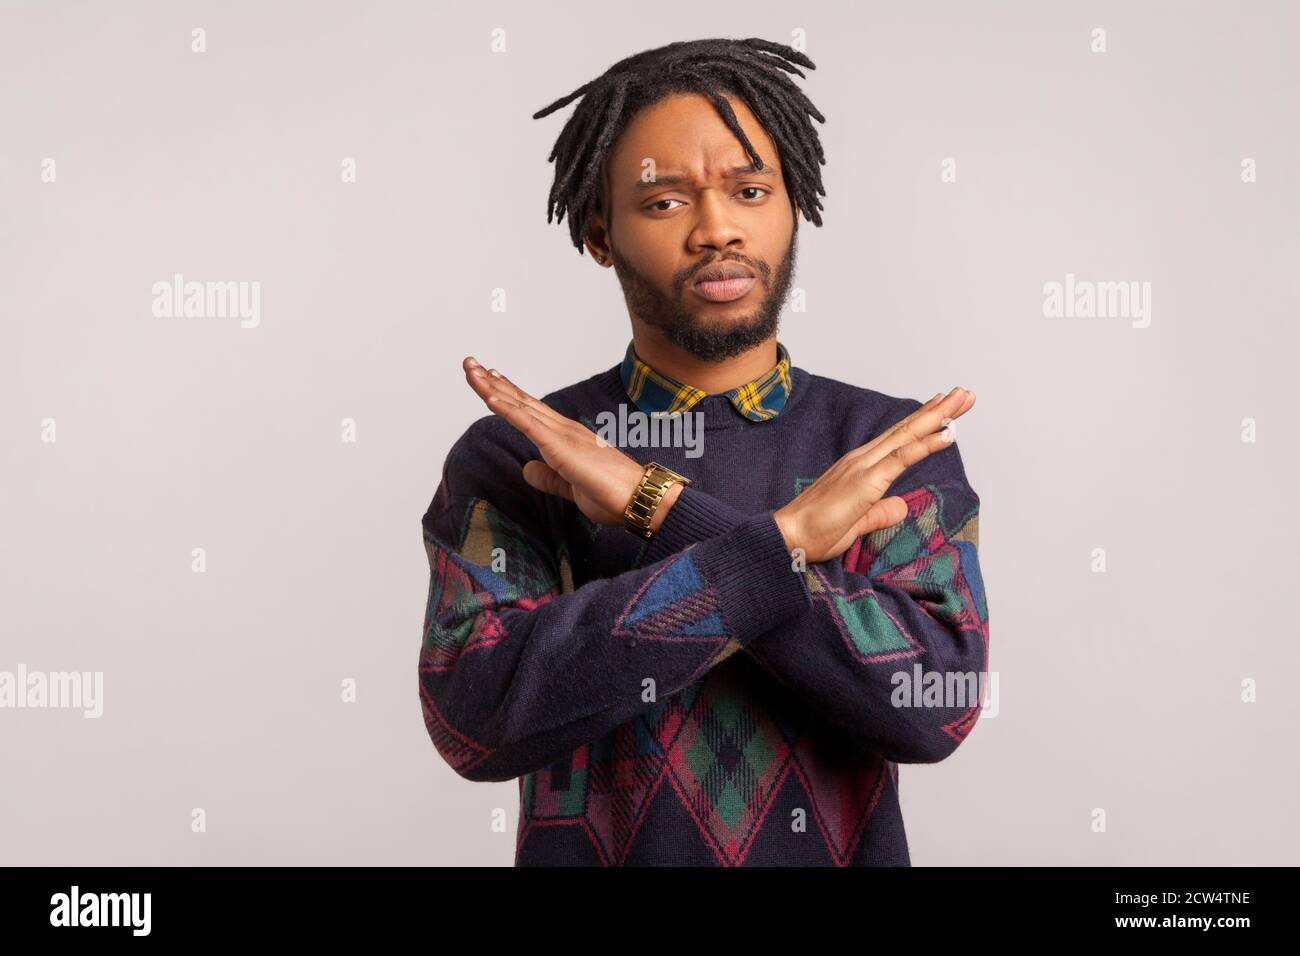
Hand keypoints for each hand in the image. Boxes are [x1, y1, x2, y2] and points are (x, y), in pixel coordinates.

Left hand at [462, 357, 681, 530]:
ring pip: (519, 406)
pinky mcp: (561, 446)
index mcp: (565, 438)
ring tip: (471, 369)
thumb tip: (527, 469)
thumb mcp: (571, 488)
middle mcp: (562, 429)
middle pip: (520, 401)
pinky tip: (489, 397)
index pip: (530, 411)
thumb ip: (549, 477)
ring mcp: (562, 435)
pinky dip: (507, 409)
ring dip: (493, 387)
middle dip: (493, 382)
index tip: (490, 378)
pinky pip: (528, 424)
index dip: (508, 394)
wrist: (639, 498)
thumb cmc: (613, 495)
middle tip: (470, 363)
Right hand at [774, 387, 975, 562]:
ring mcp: (864, 467)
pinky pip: (903, 458)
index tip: (943, 407)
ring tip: (961, 398)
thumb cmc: (816, 531)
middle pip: (907, 429)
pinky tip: (948, 433)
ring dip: (938, 416)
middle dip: (937, 410)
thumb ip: (880, 512)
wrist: (789, 536)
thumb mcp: (858, 522)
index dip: (922, 422)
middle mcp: (863, 460)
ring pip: (908, 435)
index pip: (898, 439)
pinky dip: (927, 444)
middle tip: (963, 393)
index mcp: (860, 467)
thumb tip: (900, 506)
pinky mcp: (866, 482)